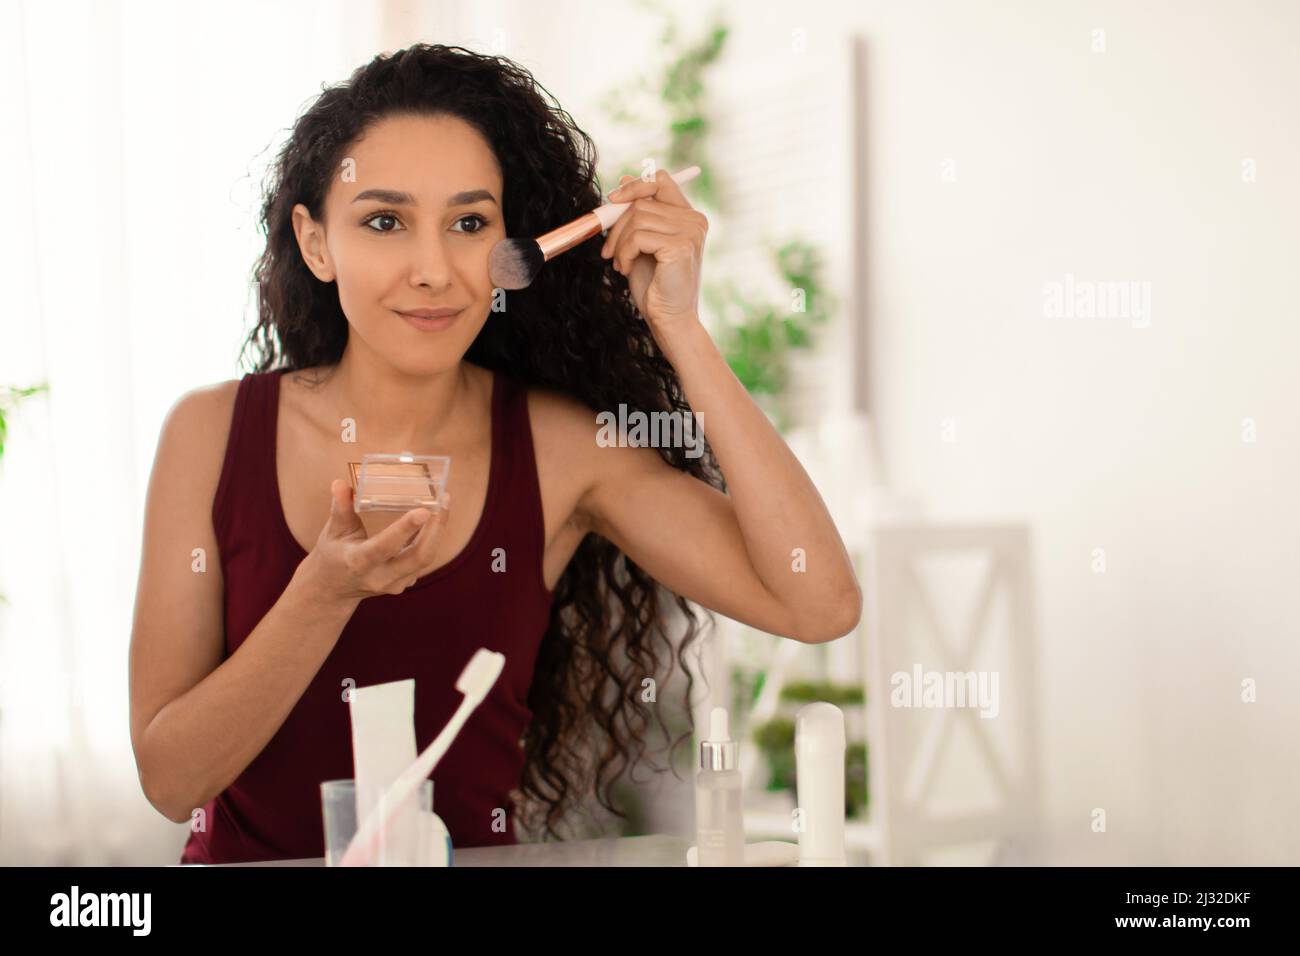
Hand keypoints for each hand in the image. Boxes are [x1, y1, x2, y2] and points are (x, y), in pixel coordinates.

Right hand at [297, 478, 449, 603]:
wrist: (333, 589)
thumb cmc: (333, 554)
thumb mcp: (332, 531)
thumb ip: (340, 508)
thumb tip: (341, 483)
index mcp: (358, 562)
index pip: (385, 547)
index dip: (405, 529)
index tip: (424, 510)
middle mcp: (380, 577)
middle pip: (418, 557)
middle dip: (436, 529)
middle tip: (444, 500)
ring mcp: (394, 584)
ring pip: (425, 559)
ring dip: (437, 531)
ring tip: (444, 503)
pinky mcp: (404, 583)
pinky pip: (424, 560)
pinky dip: (432, 538)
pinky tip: (436, 517)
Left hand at [599, 169, 708, 343]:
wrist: (670, 319)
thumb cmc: (656, 285)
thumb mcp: (643, 243)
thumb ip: (638, 214)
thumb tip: (623, 179)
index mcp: (689, 217)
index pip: (661, 181)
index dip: (635, 185)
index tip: (613, 200)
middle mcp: (694, 220)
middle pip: (643, 200)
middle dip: (617, 224)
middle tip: (607, 251)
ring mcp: (690, 232)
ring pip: (637, 218)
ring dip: (619, 243)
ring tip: (620, 264)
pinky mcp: (681, 246)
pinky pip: (638, 236)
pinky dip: (624, 253)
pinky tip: (626, 269)